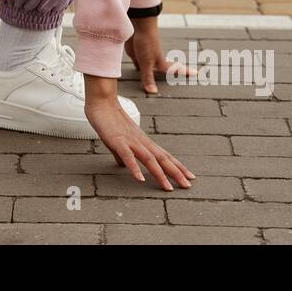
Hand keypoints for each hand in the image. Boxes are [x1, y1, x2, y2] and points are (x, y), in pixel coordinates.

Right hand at [83, 74, 194, 189]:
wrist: (102, 103)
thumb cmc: (110, 120)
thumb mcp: (119, 140)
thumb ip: (122, 154)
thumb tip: (123, 165)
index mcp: (143, 141)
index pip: (164, 155)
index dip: (177, 166)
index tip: (189, 176)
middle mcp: (141, 142)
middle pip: (162, 158)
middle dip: (176, 173)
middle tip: (188, 185)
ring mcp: (131, 142)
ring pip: (150, 159)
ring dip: (160, 174)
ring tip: (168, 187)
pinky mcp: (118, 142)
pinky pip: (128, 157)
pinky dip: (135, 168)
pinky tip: (140, 179)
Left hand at [127, 17, 198, 93]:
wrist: (139, 27)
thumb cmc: (147, 43)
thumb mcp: (146, 63)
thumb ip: (148, 77)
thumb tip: (153, 92)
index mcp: (161, 63)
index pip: (176, 70)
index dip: (186, 72)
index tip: (197, 73)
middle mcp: (156, 61)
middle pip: (167, 68)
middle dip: (175, 72)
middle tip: (185, 73)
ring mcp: (147, 58)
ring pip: (153, 67)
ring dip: (157, 72)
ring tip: (162, 76)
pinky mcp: (136, 55)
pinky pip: (139, 64)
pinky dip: (140, 69)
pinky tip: (137, 70)